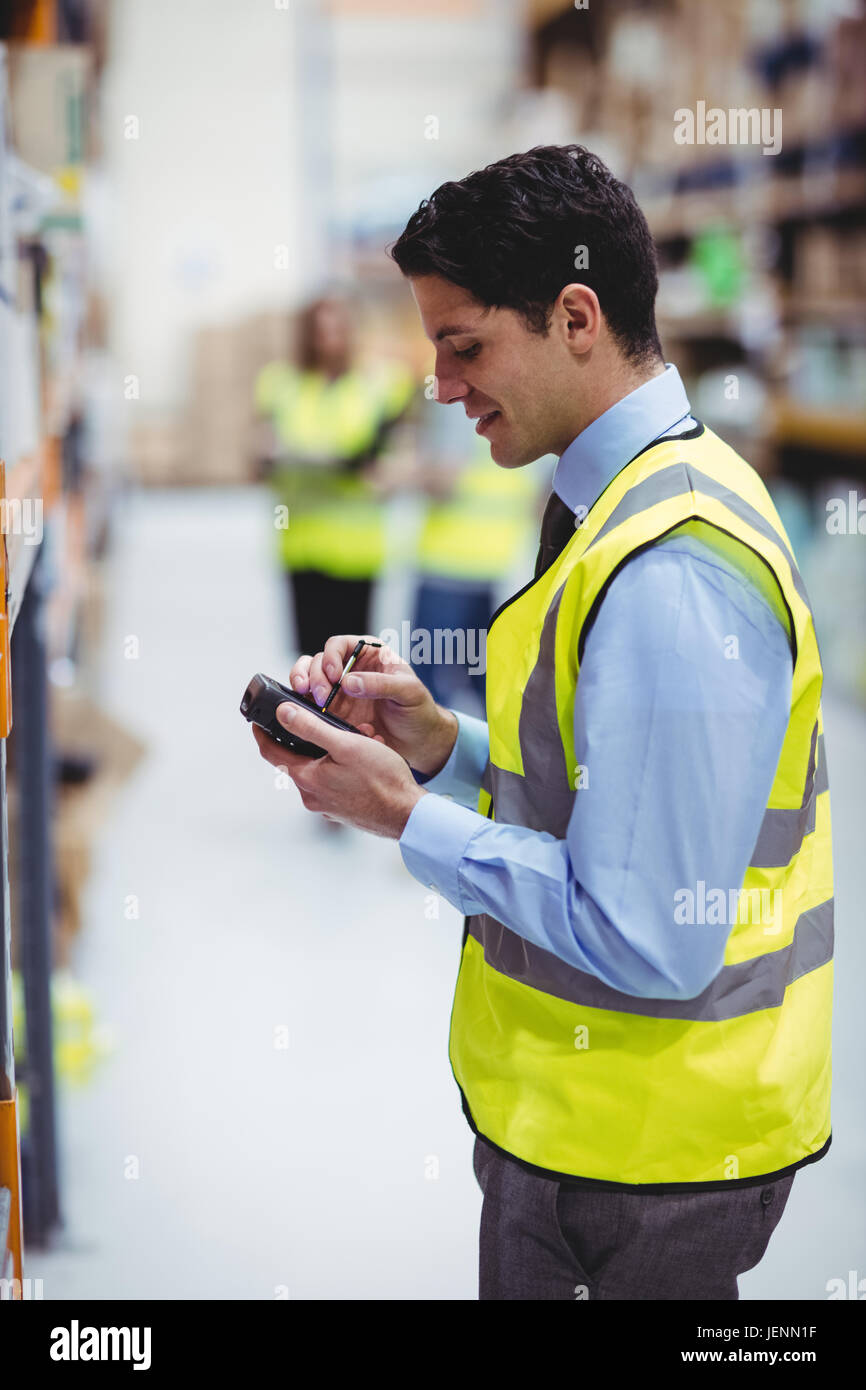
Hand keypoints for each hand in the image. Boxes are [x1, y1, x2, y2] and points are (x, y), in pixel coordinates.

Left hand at [252, 702, 425, 838]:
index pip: (271, 753)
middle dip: (312, 739)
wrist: (406, 815)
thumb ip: (311, 728)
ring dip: (333, 752)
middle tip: (330, 724)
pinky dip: (343, 768)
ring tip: (359, 741)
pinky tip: (365, 760)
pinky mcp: (341, 810)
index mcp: (306, 778)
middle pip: (297, 760)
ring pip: (320, 770)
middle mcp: (311, 796)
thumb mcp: (345, 744)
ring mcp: (326, 806)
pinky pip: (334, 783)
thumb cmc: (382, 779)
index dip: (262, 734)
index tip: (257, 721)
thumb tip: (284, 713)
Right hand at [288, 634, 456, 775]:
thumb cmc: (419, 710)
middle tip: (323, 695)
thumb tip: (348, 681)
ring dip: (303, 685)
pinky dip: (307, 707)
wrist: (419, 743)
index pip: (339, 645)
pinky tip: (312, 715)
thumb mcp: (408, 692)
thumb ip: (380, 684)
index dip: (331, 657)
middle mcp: (350, 669)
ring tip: (306, 699)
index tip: (335, 675)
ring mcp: (339, 691)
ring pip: (309, 679)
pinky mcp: (333, 712)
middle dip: (315, 675)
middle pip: (319, 661)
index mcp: (370, 655)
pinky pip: (311, 704)